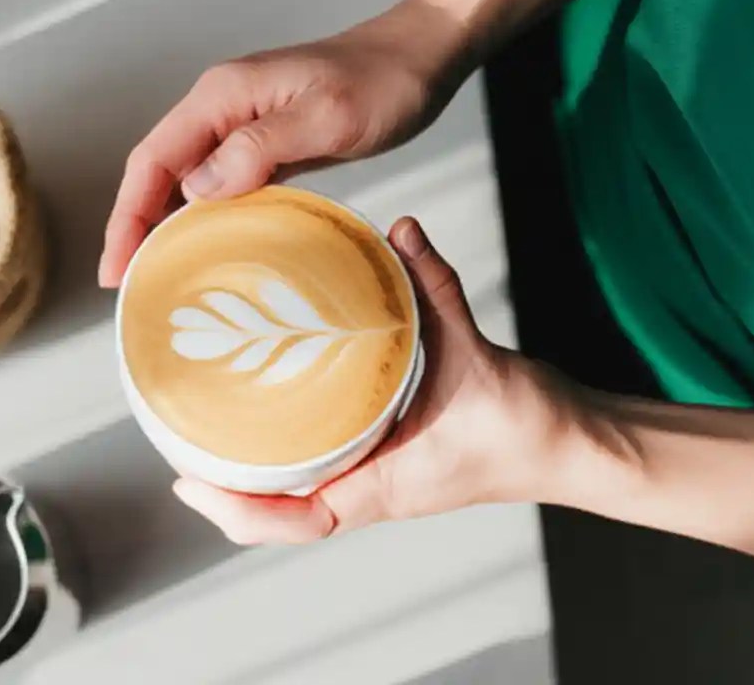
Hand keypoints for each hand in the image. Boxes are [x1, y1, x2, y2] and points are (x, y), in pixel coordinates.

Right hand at [98, 0, 473, 286]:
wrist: (418, 60)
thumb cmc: (382, 81)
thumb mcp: (325, 116)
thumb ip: (260, 147)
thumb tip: (199, 188)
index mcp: (223, 96)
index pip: (154, 160)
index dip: (127, 216)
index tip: (116, 265)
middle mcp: (222, 109)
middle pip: (158, 173)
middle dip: (134, 228)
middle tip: (127, 286)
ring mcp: (242, 127)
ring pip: (185, 183)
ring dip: (165, 228)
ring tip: (155, 278)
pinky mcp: (265, 145)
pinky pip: (220, 186)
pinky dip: (202, 220)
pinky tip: (205, 251)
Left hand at [172, 217, 584, 543]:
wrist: (572, 444)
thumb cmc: (526, 428)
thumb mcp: (477, 356)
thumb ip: (438, 292)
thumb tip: (404, 232)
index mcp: (385, 485)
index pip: (299, 521)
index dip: (238, 510)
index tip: (188, 484)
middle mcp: (373, 487)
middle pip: (282, 507)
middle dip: (230, 486)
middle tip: (181, 439)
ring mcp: (380, 474)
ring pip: (301, 484)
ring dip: (255, 466)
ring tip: (209, 420)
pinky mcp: (392, 450)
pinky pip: (328, 453)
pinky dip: (294, 437)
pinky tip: (273, 398)